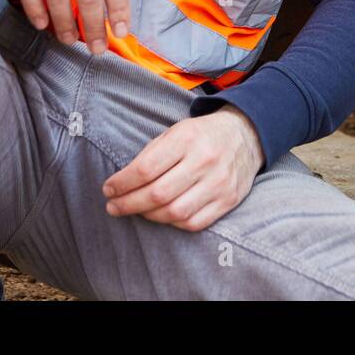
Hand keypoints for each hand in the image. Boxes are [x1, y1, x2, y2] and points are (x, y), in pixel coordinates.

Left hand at [101, 107, 264, 231]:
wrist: (246, 135)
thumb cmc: (202, 135)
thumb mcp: (175, 131)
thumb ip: (151, 155)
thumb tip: (122, 183)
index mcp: (187, 138)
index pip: (145, 169)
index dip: (121, 183)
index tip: (108, 189)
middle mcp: (205, 160)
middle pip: (157, 193)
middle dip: (128, 203)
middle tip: (113, 206)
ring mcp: (219, 183)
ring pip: (174, 212)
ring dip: (148, 216)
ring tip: (135, 210)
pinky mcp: (228, 200)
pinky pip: (194, 223)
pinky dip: (172, 223)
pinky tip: (161, 215)